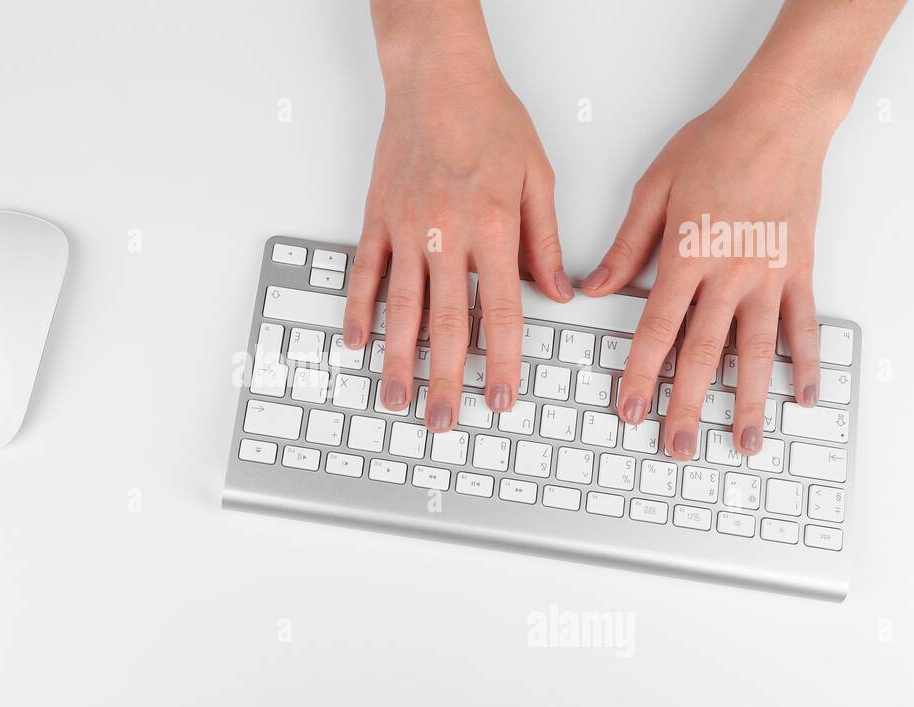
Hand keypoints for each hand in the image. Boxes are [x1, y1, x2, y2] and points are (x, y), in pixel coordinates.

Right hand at [345, 1, 570, 432]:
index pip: (501, 312)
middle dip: (445, 381)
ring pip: (400, 309)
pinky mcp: (376, 219)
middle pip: (445, 324)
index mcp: (493, 227)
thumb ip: (545, 241)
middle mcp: (446, 234)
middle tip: (442, 422)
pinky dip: (357, 311)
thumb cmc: (489, 118)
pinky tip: (355, 343)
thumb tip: (558, 294)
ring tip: (395, 399)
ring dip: (398, 361)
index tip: (501, 400)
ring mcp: (405, 229)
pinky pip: (364, 275)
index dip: (503, 362)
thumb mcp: (537, 176)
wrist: (436, 77)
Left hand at [582, 0, 903, 459]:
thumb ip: (625, 246)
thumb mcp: (653, 189)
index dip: (641, 375)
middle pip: (703, 353)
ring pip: (756, 351)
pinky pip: (802, 325)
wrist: (780, 117)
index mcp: (685, 256)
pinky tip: (803, 395)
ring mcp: (769, 275)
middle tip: (676, 446)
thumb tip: (592, 288)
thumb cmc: (715, 145)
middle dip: (686, 406)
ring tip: (743, 442)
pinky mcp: (799, 269)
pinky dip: (805, 362)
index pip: (656, 330)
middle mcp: (729, 273)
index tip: (631, 410)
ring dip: (749, 401)